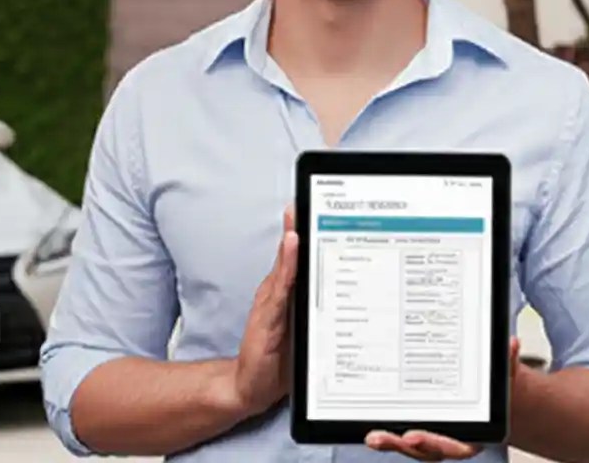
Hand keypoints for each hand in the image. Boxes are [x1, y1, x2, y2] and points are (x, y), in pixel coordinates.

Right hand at [229, 204, 297, 416]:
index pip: (296, 257)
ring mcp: (269, 305)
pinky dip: (285, 269)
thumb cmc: (278, 356)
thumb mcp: (301, 327)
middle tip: (303, 204)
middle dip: (296, 228)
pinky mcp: (267, 319)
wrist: (250, 385)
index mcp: (285, 292)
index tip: (311, 205)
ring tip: (297, 221)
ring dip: (291, 245)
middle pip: (289, 257)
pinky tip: (291, 251)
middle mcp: (275, 293)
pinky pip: (279, 291)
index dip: (302, 231)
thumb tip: (338, 283)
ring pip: (284, 269)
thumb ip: (312, 304)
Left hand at [365, 338, 522, 459]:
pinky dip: (387, 431)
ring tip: (373, 436)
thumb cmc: (492, 395)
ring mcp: (430, 435)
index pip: (456, 446)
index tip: (414, 435)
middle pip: (426, 449)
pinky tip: (370, 427)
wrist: (490, 401)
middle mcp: (449, 439)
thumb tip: (511, 346)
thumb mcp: (504, 380)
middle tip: (384, 436)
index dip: (436, 443)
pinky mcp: (415, 427)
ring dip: (390, 442)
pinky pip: (400, 432)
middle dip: (405, 445)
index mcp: (474, 435)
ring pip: (409, 445)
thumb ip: (508, 366)